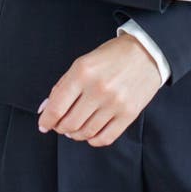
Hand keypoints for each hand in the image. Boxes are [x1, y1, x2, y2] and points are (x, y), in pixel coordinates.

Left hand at [37, 33, 161, 146]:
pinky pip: (105, 138)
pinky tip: (91, 132)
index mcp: (83, 72)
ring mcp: (115, 103)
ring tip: (75, 127)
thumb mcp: (83, 62)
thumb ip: (63, 85)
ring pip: (85, 133)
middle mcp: (98, 89)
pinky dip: (93, 139)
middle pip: (69, 123)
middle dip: (60, 127)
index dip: (46, 120)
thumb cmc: (112, 55)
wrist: (146, 52)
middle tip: (60, 124)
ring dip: (75, 134)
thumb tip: (45, 109)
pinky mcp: (129, 114)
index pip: (57, 107)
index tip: (43, 124)